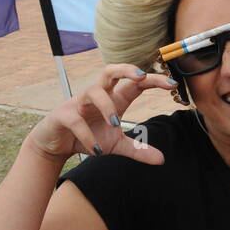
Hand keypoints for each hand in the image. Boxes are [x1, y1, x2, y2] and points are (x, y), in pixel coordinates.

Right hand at [27, 65, 174, 164]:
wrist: (56, 144)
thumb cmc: (89, 136)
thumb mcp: (116, 145)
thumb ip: (138, 149)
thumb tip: (161, 160)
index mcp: (114, 98)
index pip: (135, 83)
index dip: (153, 79)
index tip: (173, 83)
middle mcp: (97, 95)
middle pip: (110, 70)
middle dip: (126, 69)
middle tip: (141, 76)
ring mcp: (79, 103)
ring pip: (93, 91)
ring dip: (106, 106)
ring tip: (116, 124)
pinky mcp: (63, 115)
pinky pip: (75, 120)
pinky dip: (87, 135)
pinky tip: (96, 150)